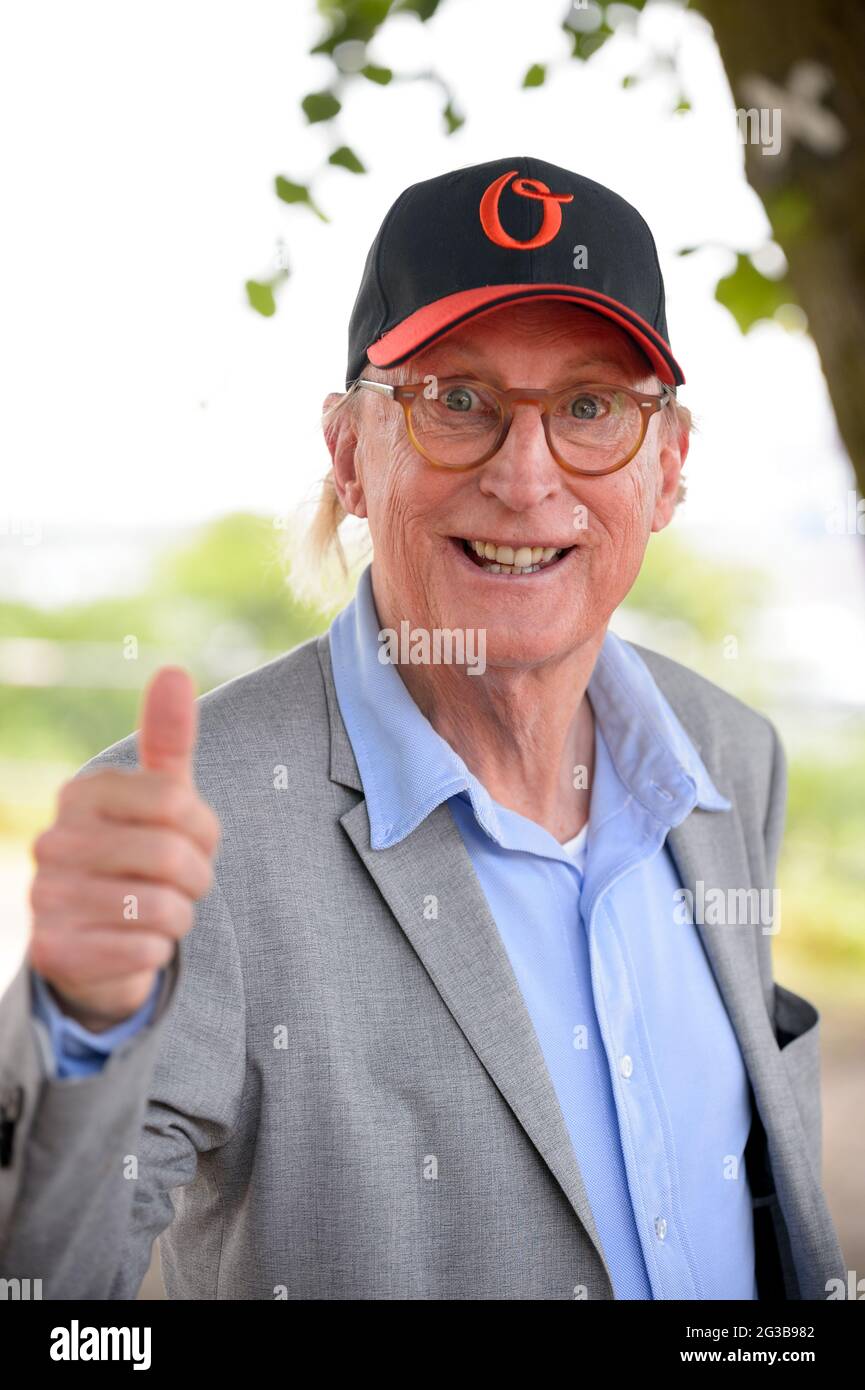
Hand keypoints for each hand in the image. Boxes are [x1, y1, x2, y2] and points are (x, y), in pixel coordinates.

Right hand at [29, 667, 220, 1030]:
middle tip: (180, 885)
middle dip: (195, 879)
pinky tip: (132, 944)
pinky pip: (143, 952)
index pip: (178, 802)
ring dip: (177, 918)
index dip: (204, 830)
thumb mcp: (160, 797)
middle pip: (171, 857)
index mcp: (81, 793)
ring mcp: (45, 898)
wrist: (96, 940)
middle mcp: (53, 841)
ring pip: (162, 909)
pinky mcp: (52, 954)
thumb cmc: (138, 856)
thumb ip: (168, 738)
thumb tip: (172, 670)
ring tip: (156, 913)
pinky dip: (155, 953)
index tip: (191, 840)